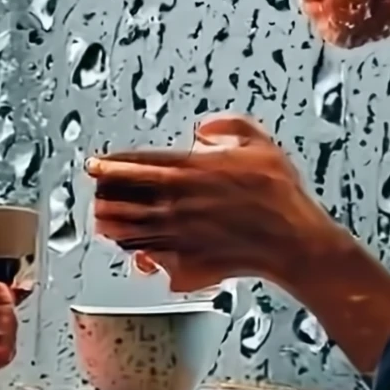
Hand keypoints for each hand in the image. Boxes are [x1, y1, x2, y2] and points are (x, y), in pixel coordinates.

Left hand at [86, 113, 343, 292]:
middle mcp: (177, 204)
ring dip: (113, 224)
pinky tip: (134, 250)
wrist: (295, 243)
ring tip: (102, 219)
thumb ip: (228, 126)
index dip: (110, 165)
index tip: (94, 164)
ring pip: (131, 230)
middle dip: (105, 195)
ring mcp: (179, 236)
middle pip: (124, 199)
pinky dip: (138, 253)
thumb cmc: (280, 195)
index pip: (136, 166)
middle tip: (96, 193)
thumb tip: (203, 128)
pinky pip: (151, 258)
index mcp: (190, 172)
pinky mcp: (186, 263)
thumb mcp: (259, 143)